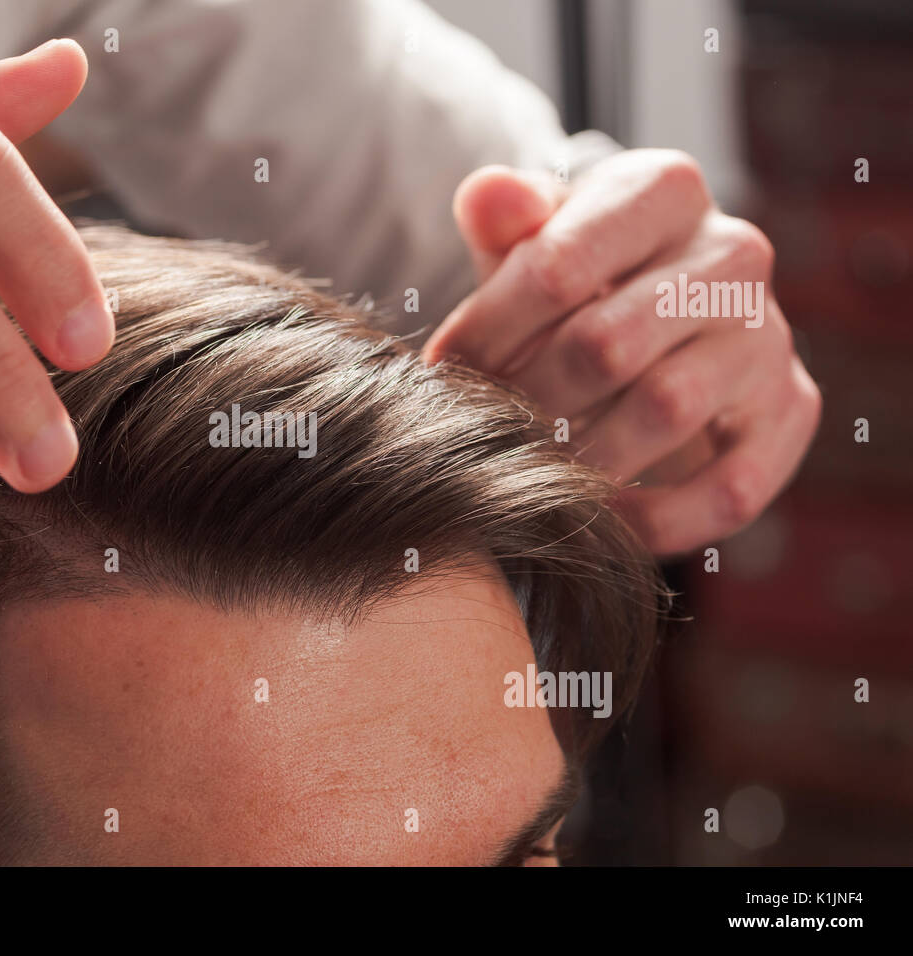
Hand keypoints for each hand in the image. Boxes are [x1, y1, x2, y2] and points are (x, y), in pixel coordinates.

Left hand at [424, 150, 820, 555]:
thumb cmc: (577, 276)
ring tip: (530, 471)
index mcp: (664, 189)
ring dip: (582, 457)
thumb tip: (489, 196)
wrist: (658, 317)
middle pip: (606, 344)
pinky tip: (598, 516)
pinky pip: (728, 486)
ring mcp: (769, 335)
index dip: (485, 333)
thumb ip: (503, 216)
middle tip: (481, 433)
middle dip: (526, 401)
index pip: (557, 266)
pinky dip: (656, 519)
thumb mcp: (533, 236)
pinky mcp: (790, 411)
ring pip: (665, 411)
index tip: (442, 372)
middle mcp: (734, 253)